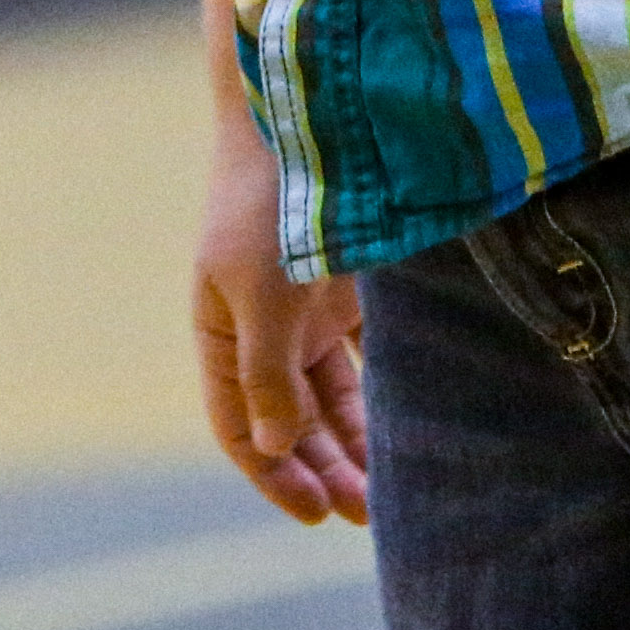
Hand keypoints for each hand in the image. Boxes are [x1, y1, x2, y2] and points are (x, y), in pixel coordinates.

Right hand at [197, 124, 370, 522]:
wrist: (298, 114)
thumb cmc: (265, 202)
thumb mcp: (257, 292)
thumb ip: (266, 373)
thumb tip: (274, 446)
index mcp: (220, 331)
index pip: (237, 425)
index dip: (272, 474)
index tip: (316, 514)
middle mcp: (259, 327)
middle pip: (288, 419)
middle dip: (323, 469)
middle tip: (367, 515)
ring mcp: (302, 307)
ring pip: (329, 396)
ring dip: (354, 442)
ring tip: (389, 489)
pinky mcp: (345, 287)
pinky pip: (366, 359)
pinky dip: (381, 395)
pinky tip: (409, 427)